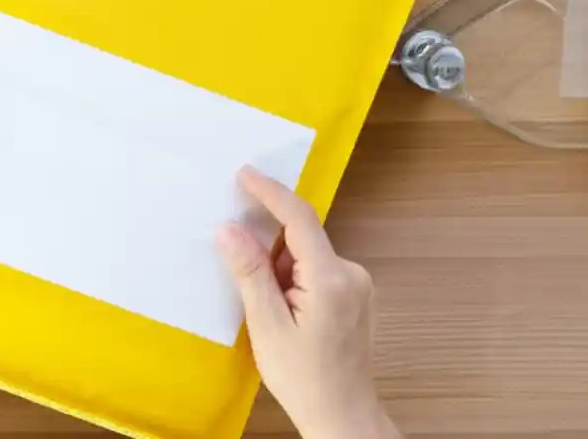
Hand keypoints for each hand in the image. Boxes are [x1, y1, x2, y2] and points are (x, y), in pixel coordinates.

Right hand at [217, 167, 400, 438]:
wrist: (342, 415)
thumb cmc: (304, 379)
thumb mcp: (267, 326)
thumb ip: (249, 273)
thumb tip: (229, 228)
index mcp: (330, 278)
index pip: (299, 219)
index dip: (270, 192)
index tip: (244, 173)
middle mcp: (351, 273)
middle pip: (301, 239)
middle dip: (270, 254)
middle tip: (254, 292)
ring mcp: (358, 283)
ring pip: (307, 257)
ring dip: (282, 272)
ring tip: (275, 317)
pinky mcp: (356, 294)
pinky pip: (317, 271)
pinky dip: (295, 282)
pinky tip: (289, 317)